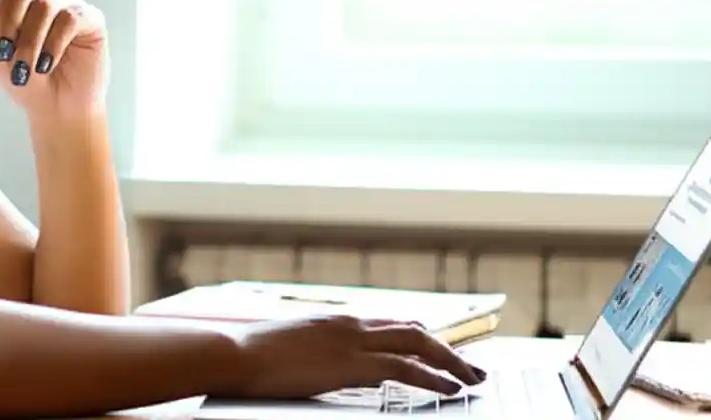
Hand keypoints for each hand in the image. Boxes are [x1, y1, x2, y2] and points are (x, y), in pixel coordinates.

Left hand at [0, 0, 108, 118]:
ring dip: (29, 41)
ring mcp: (68, 6)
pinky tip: (46, 65)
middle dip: (9, 18)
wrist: (57, 111)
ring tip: (24, 69)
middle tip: (4, 52)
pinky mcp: (91, 19)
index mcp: (17, 1)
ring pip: (44, 5)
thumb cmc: (26, 82)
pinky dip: (53, 44)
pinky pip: (69, 19)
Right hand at [218, 315, 485, 399]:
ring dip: (450, 361)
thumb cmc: (252, 357)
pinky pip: (405, 369)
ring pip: (418, 346)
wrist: (237, 354)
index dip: (422, 339)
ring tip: (473, 378)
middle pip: (414, 331)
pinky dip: (433, 377)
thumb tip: (323, 364)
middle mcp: (352, 324)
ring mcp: (353, 341)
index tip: (441, 351)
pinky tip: (450, 388)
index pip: (392, 325)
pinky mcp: (352, 363)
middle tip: (472, 367)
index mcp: (338, 321)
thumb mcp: (291, 349)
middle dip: (446, 349)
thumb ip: (315, 352)